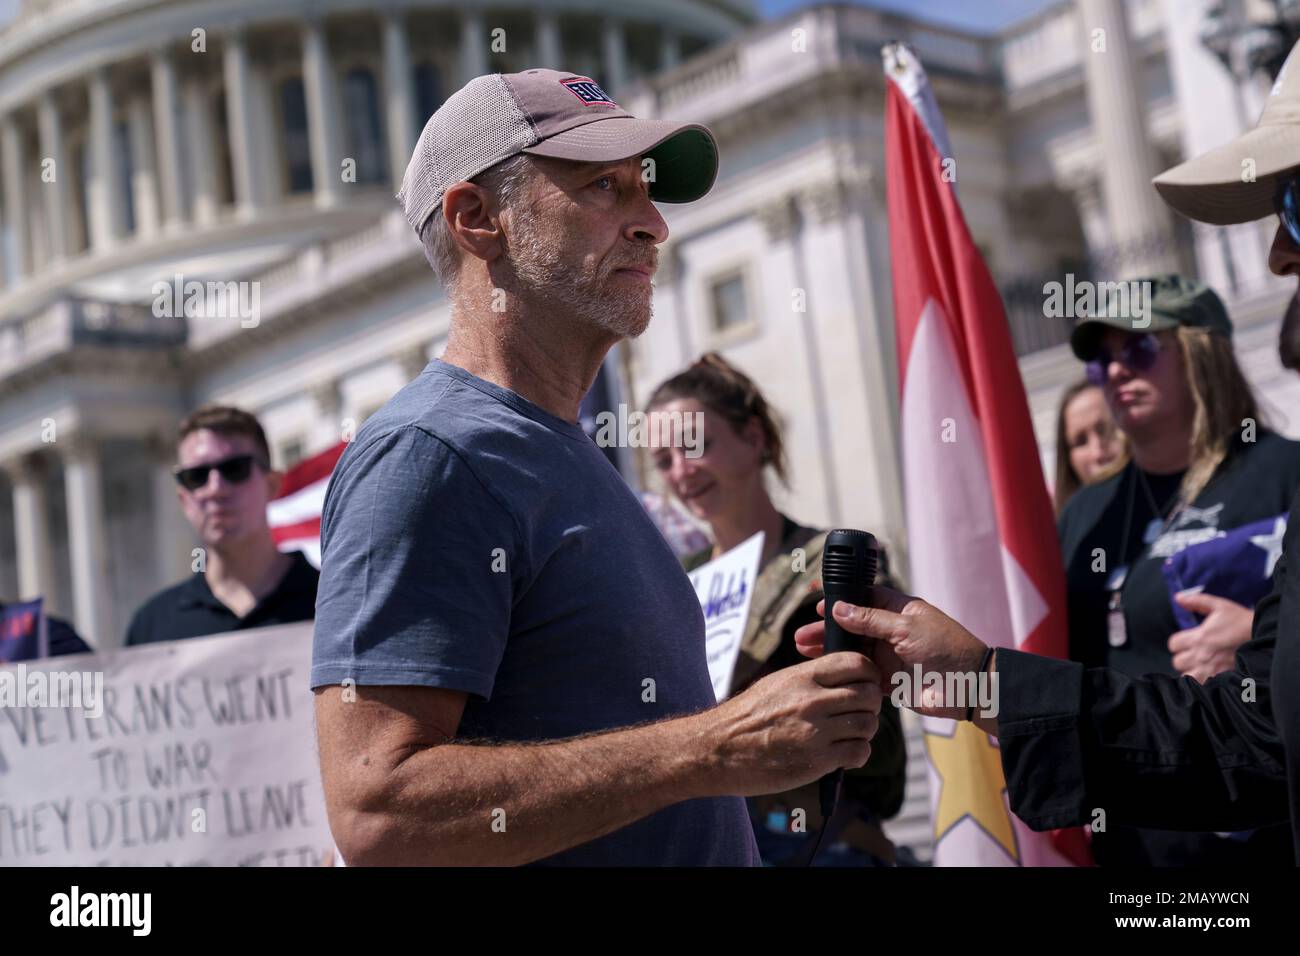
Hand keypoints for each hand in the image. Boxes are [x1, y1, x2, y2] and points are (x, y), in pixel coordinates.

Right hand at [705, 652, 881, 796]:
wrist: (719, 748)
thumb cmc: (747, 715)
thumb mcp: (777, 683)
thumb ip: (810, 678)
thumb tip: (842, 677)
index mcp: (802, 676)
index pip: (856, 663)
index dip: (868, 673)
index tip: (865, 683)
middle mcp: (811, 701)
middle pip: (868, 694)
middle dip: (870, 704)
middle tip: (860, 711)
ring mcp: (815, 731)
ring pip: (868, 724)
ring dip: (865, 730)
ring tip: (850, 734)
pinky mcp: (817, 760)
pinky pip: (859, 752)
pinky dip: (857, 753)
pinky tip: (843, 754)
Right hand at [793, 585, 989, 720]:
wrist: (969, 688)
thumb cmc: (946, 649)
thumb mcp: (906, 628)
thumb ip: (870, 620)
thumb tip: (839, 608)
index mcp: (900, 611)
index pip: (864, 599)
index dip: (841, 602)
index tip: (818, 607)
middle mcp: (892, 632)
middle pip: (852, 627)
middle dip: (827, 630)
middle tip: (802, 635)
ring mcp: (890, 656)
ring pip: (853, 651)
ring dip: (830, 650)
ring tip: (804, 652)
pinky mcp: (889, 680)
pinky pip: (860, 674)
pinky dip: (842, 672)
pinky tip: (824, 671)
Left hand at [1168, 591, 1252, 683]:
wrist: (1266, 638)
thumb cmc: (1242, 621)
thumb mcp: (1220, 606)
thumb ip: (1197, 601)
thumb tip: (1178, 598)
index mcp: (1199, 637)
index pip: (1173, 644)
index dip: (1178, 642)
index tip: (1187, 640)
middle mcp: (1202, 655)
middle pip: (1177, 662)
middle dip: (1183, 657)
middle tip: (1194, 654)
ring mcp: (1211, 669)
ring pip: (1187, 676)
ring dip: (1191, 671)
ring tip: (1200, 666)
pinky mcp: (1221, 679)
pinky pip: (1202, 686)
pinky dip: (1201, 682)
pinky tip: (1208, 674)